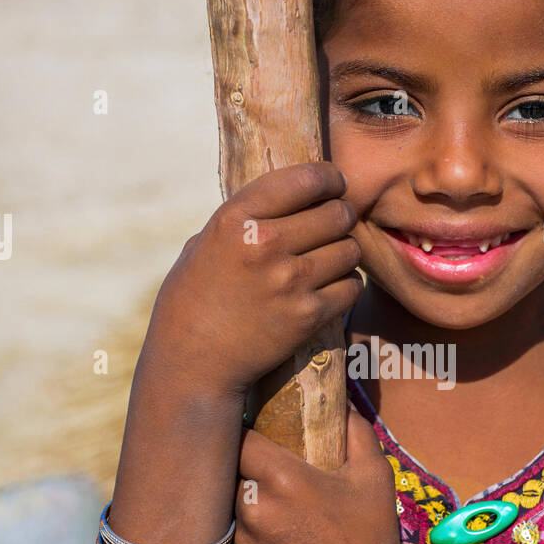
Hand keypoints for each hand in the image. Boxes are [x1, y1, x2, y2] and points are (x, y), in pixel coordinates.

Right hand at [139, 163, 362, 404]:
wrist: (192, 364)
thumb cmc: (191, 301)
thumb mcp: (202, 245)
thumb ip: (243, 220)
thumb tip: (286, 196)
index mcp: (235, 218)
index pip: (306, 178)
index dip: (330, 178)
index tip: (334, 184)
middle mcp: (265, 244)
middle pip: (337, 213)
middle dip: (340, 216)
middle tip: (334, 225)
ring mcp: (290, 281)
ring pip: (350, 249)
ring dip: (345, 253)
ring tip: (330, 259)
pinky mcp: (307, 316)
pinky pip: (352, 287)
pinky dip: (347, 286)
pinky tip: (330, 288)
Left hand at [229, 407, 412, 543]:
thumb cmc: (375, 536)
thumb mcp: (374, 475)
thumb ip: (354, 430)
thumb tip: (339, 398)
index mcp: (283, 477)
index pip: (238, 437)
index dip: (241, 432)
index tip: (250, 433)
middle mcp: (254, 509)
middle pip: (224, 471)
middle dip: (234, 467)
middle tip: (248, 466)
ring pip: (221, 508)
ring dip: (232, 503)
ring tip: (253, 502)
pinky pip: (222, 543)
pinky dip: (234, 537)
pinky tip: (257, 538)